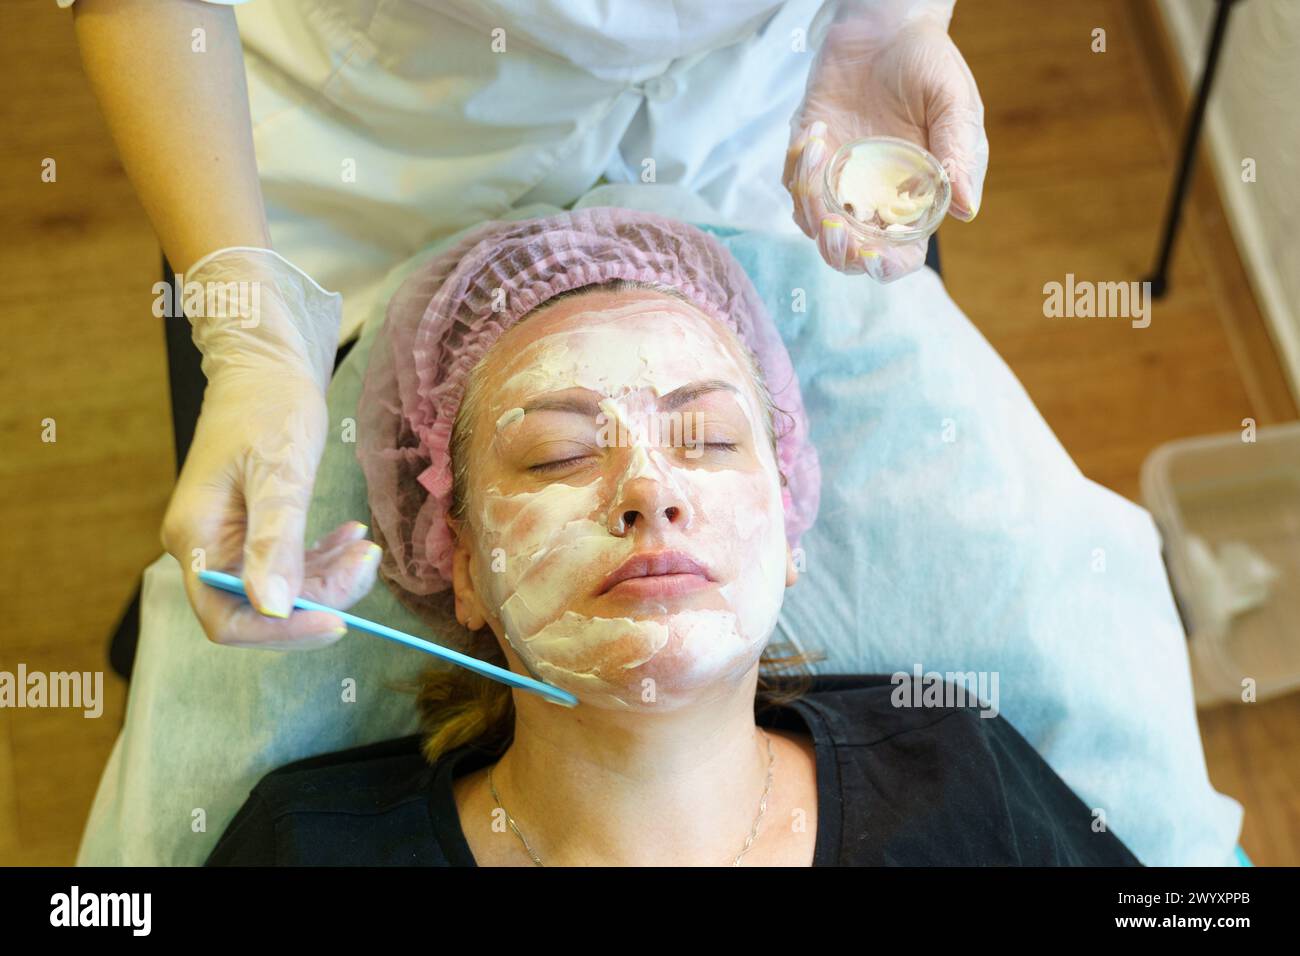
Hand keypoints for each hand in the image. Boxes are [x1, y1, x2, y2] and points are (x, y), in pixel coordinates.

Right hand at [159, 247, 377, 647]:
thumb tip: (272, 607)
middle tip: (367, 562)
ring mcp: (229, 539)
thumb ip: (276, 541)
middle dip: (318, 597)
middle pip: (260, 609)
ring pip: (282, 591)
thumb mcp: (281, 472)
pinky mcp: (254, 529)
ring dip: (328, 578)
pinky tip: (351, 536)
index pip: (227, 620)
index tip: (339, 622)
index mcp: (197, 538)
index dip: (282, 632)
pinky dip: (324, 559)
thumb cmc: (270, 406)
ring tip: (365, 546)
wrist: (268, 365)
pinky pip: (290, 565)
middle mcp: (206, 546)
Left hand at [784, 0, 987, 279]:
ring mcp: (838, 180)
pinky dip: (798, 168)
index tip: (872, 254)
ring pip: (813, 223)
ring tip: (819, 154)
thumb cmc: (928, 65)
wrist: (888, 25)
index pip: (900, 253)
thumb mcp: (954, 103)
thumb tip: (965, 209)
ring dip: (811, 205)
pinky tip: (815, 132)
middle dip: (838, 251)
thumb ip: (957, 154)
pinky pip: (794, 182)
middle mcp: (873, 198)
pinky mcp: (810, 156)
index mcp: (913, 199)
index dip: (886, 265)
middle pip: (848, 252)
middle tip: (834, 228)